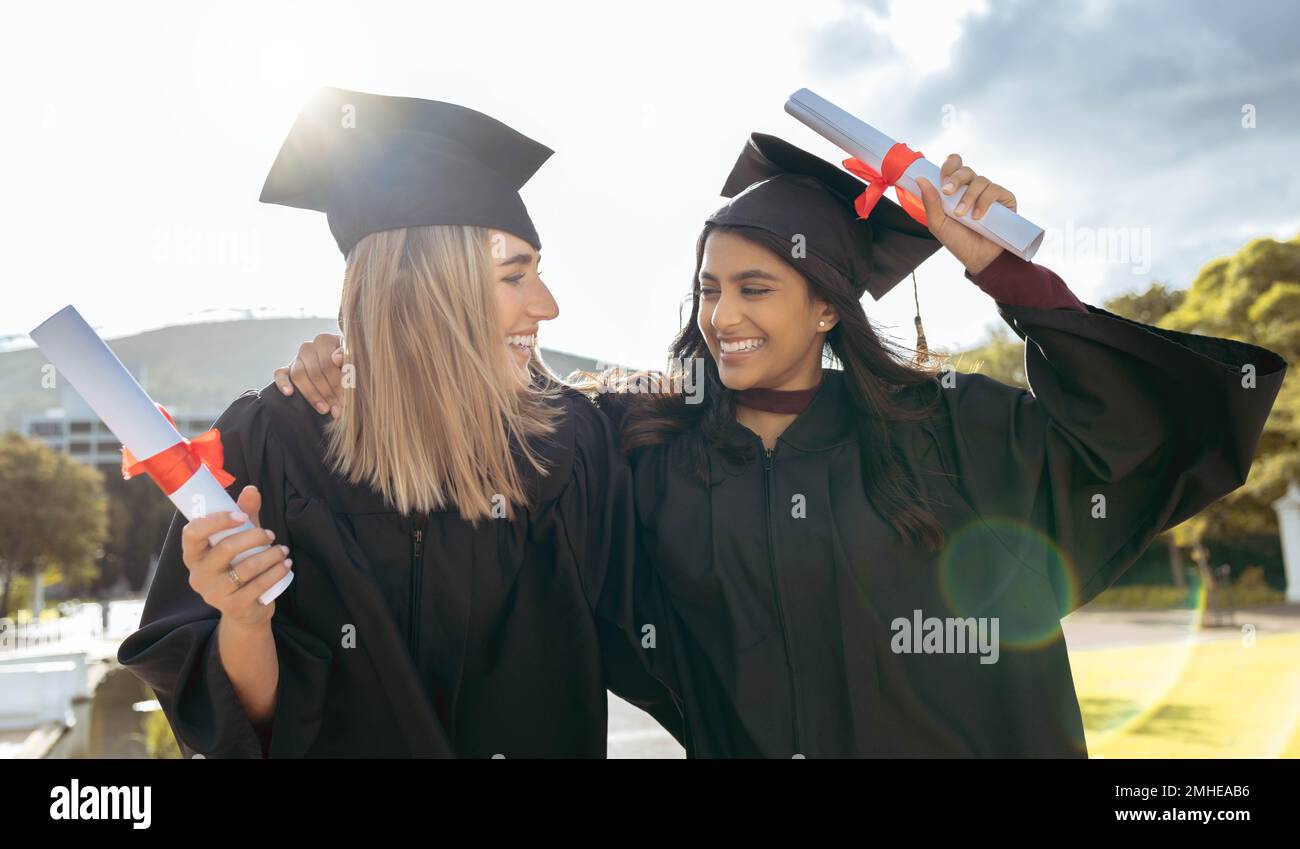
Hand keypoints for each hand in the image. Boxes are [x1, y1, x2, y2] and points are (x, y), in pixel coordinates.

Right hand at [180, 485, 290, 629]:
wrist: (245, 609)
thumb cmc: (239, 565)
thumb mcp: (240, 538)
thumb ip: (245, 514)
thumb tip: (252, 489)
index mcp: (193, 555)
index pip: (193, 533)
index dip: (216, 520)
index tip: (241, 515)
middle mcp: (198, 575)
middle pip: (226, 548)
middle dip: (254, 537)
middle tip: (271, 534)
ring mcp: (214, 594)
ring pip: (246, 568)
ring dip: (271, 555)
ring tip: (283, 550)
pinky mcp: (233, 607)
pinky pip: (258, 586)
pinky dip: (276, 572)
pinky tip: (286, 565)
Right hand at [273, 333, 343, 416]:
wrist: (339, 374)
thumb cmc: (350, 368)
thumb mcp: (355, 363)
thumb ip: (349, 358)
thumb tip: (337, 358)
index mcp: (327, 340)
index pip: (329, 363)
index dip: (338, 384)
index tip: (345, 400)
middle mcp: (310, 346)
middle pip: (315, 371)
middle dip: (328, 393)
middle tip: (338, 409)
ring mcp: (297, 358)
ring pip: (299, 375)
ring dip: (312, 395)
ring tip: (324, 410)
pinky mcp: (287, 369)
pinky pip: (280, 374)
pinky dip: (283, 383)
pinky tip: (289, 393)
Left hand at [914, 153, 1016, 275]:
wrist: (978, 257)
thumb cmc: (958, 240)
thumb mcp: (938, 223)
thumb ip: (930, 202)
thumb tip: (921, 179)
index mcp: (957, 189)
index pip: (955, 166)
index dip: (950, 165)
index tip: (942, 179)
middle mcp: (973, 188)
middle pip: (966, 170)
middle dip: (955, 178)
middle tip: (947, 192)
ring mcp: (989, 192)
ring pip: (980, 180)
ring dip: (968, 196)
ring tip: (962, 215)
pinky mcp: (1005, 199)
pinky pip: (994, 190)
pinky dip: (984, 201)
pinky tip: (977, 216)